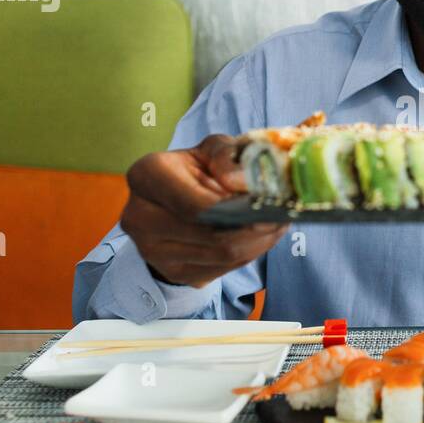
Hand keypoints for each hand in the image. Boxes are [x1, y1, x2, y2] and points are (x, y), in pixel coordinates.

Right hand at [119, 134, 287, 287]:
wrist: (173, 201)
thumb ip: (229, 157)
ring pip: (221, 255)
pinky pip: (221, 269)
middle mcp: (140, 216)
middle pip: (212, 235)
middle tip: (283, 215)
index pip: (196, 205)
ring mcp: (152, 250)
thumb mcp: (214, 150)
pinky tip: (260, 237)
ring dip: (258, 242)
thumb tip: (241, 182)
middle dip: (255, 227)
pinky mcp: (171, 272)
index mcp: (146, 176)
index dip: (236, 209)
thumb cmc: (198, 169)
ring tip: (276, 223)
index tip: (267, 203)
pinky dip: (248, 253)